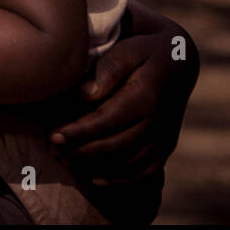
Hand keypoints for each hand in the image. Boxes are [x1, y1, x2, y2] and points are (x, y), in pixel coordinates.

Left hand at [50, 23, 198, 185]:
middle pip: (115, 147)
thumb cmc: (144, 52)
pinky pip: (145, 172)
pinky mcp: (165, 147)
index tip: (53, 136)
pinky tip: (94, 178)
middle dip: (80, 152)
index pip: (108, 121)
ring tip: (64, 161)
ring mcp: (164, 138)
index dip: (79, 132)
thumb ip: (108, 69)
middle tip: (52, 150)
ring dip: (94, 167)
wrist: (178, 62)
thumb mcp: (128, 50)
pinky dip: (120, 179)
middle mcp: (158, 123)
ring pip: (127, 163)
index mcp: (146, 98)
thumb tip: (85, 93)